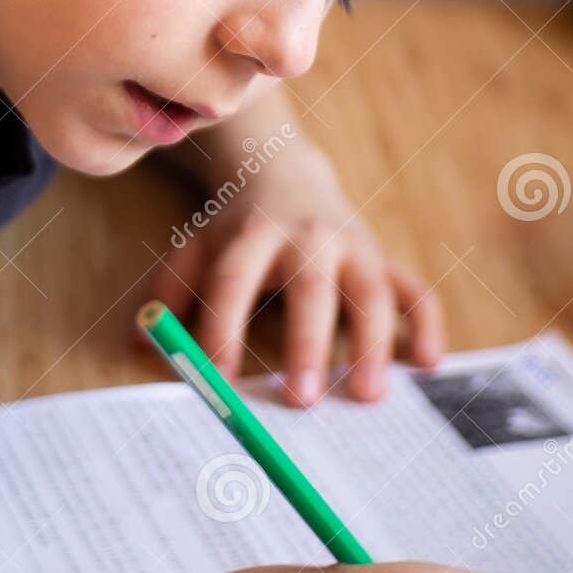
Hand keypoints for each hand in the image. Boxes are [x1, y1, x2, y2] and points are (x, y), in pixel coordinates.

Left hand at [147, 163, 443, 403]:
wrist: (283, 171)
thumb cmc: (235, 227)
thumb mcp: (195, 246)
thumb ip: (169, 292)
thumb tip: (144, 343)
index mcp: (251, 235)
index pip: (233, 283)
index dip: (222, 331)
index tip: (218, 383)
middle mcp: (306, 237)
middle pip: (309, 288)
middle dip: (306, 344)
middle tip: (300, 401)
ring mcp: (353, 245)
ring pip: (371, 291)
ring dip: (373, 343)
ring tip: (367, 395)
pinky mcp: (384, 257)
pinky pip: (415, 289)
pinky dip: (427, 324)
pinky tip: (428, 363)